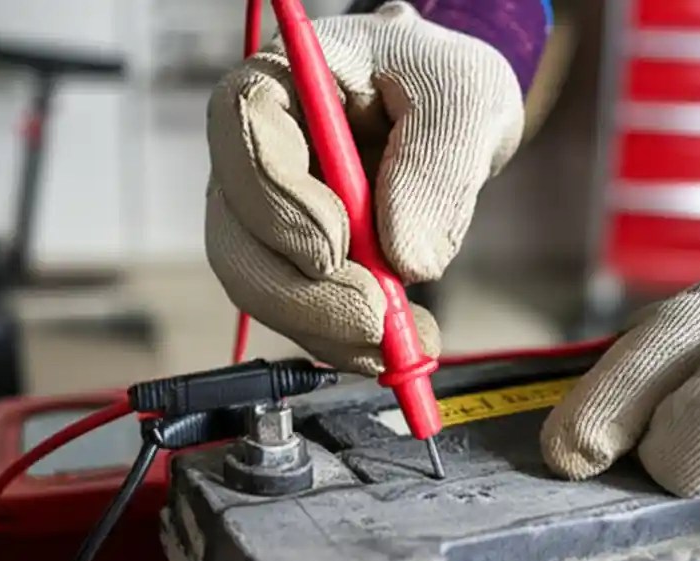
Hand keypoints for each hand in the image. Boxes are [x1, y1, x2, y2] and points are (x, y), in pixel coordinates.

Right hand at [205, 1, 524, 372]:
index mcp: (284, 79)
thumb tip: (407, 262)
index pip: (245, 130)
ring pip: (262, 286)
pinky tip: (400, 344)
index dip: (278, 198)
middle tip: (372, 323)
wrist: (454, 119)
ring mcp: (266, 212)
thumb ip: (435, 166)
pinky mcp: (293, 261)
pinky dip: (345, 340)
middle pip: (236, 233)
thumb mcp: (462, 99)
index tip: (335, 248)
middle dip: (301, 293)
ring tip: (402, 342)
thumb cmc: (447, 82)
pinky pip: (300, 312)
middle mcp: (255, 150)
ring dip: (327, 328)